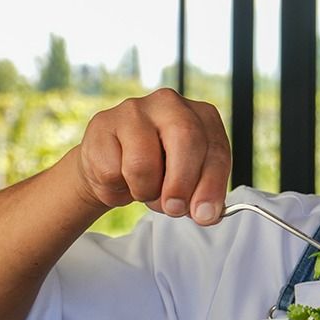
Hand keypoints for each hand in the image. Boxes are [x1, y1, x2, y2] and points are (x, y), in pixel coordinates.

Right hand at [72, 88, 230, 222]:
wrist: (112, 166)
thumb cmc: (158, 171)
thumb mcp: (187, 183)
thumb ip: (200, 195)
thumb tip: (206, 213)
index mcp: (202, 116)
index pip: (216, 149)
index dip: (212, 186)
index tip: (205, 214)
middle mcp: (171, 104)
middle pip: (187, 140)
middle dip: (182, 184)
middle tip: (174, 209)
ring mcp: (134, 110)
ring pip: (143, 163)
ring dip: (145, 191)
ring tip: (143, 189)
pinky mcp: (103, 124)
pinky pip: (112, 170)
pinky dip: (117, 188)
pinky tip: (119, 178)